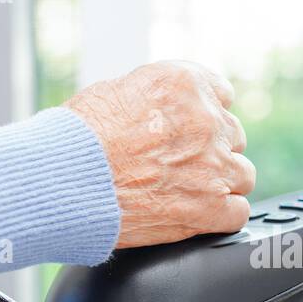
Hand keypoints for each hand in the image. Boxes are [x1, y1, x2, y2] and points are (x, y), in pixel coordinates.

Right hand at [65, 60, 255, 247]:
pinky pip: (237, 213)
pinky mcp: (208, 208)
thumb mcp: (112, 93)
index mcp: (184, 84)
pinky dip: (221, 217)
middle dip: (209, 150)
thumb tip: (155, 112)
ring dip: (220, 183)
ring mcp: (212, 166)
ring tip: (188, 194)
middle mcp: (205, 120)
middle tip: (178, 167)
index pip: (220, 95)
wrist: (61, 182)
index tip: (186, 133)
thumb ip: (150, 99)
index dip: (201, 118)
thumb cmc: (73, 141)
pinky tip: (199, 217)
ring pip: (241, 174)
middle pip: (231, 135)